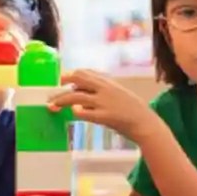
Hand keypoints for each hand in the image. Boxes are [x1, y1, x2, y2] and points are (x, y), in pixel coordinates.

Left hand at [50, 69, 164, 140]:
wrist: (145, 123)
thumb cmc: (131, 110)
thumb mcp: (118, 93)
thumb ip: (101, 89)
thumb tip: (81, 90)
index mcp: (107, 82)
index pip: (84, 72)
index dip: (69, 75)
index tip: (59, 81)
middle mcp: (105, 88)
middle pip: (77, 78)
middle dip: (62, 83)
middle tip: (51, 91)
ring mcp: (104, 102)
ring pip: (75, 96)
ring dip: (61, 100)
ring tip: (52, 106)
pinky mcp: (104, 116)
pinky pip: (84, 112)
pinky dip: (76, 111)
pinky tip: (73, 113)